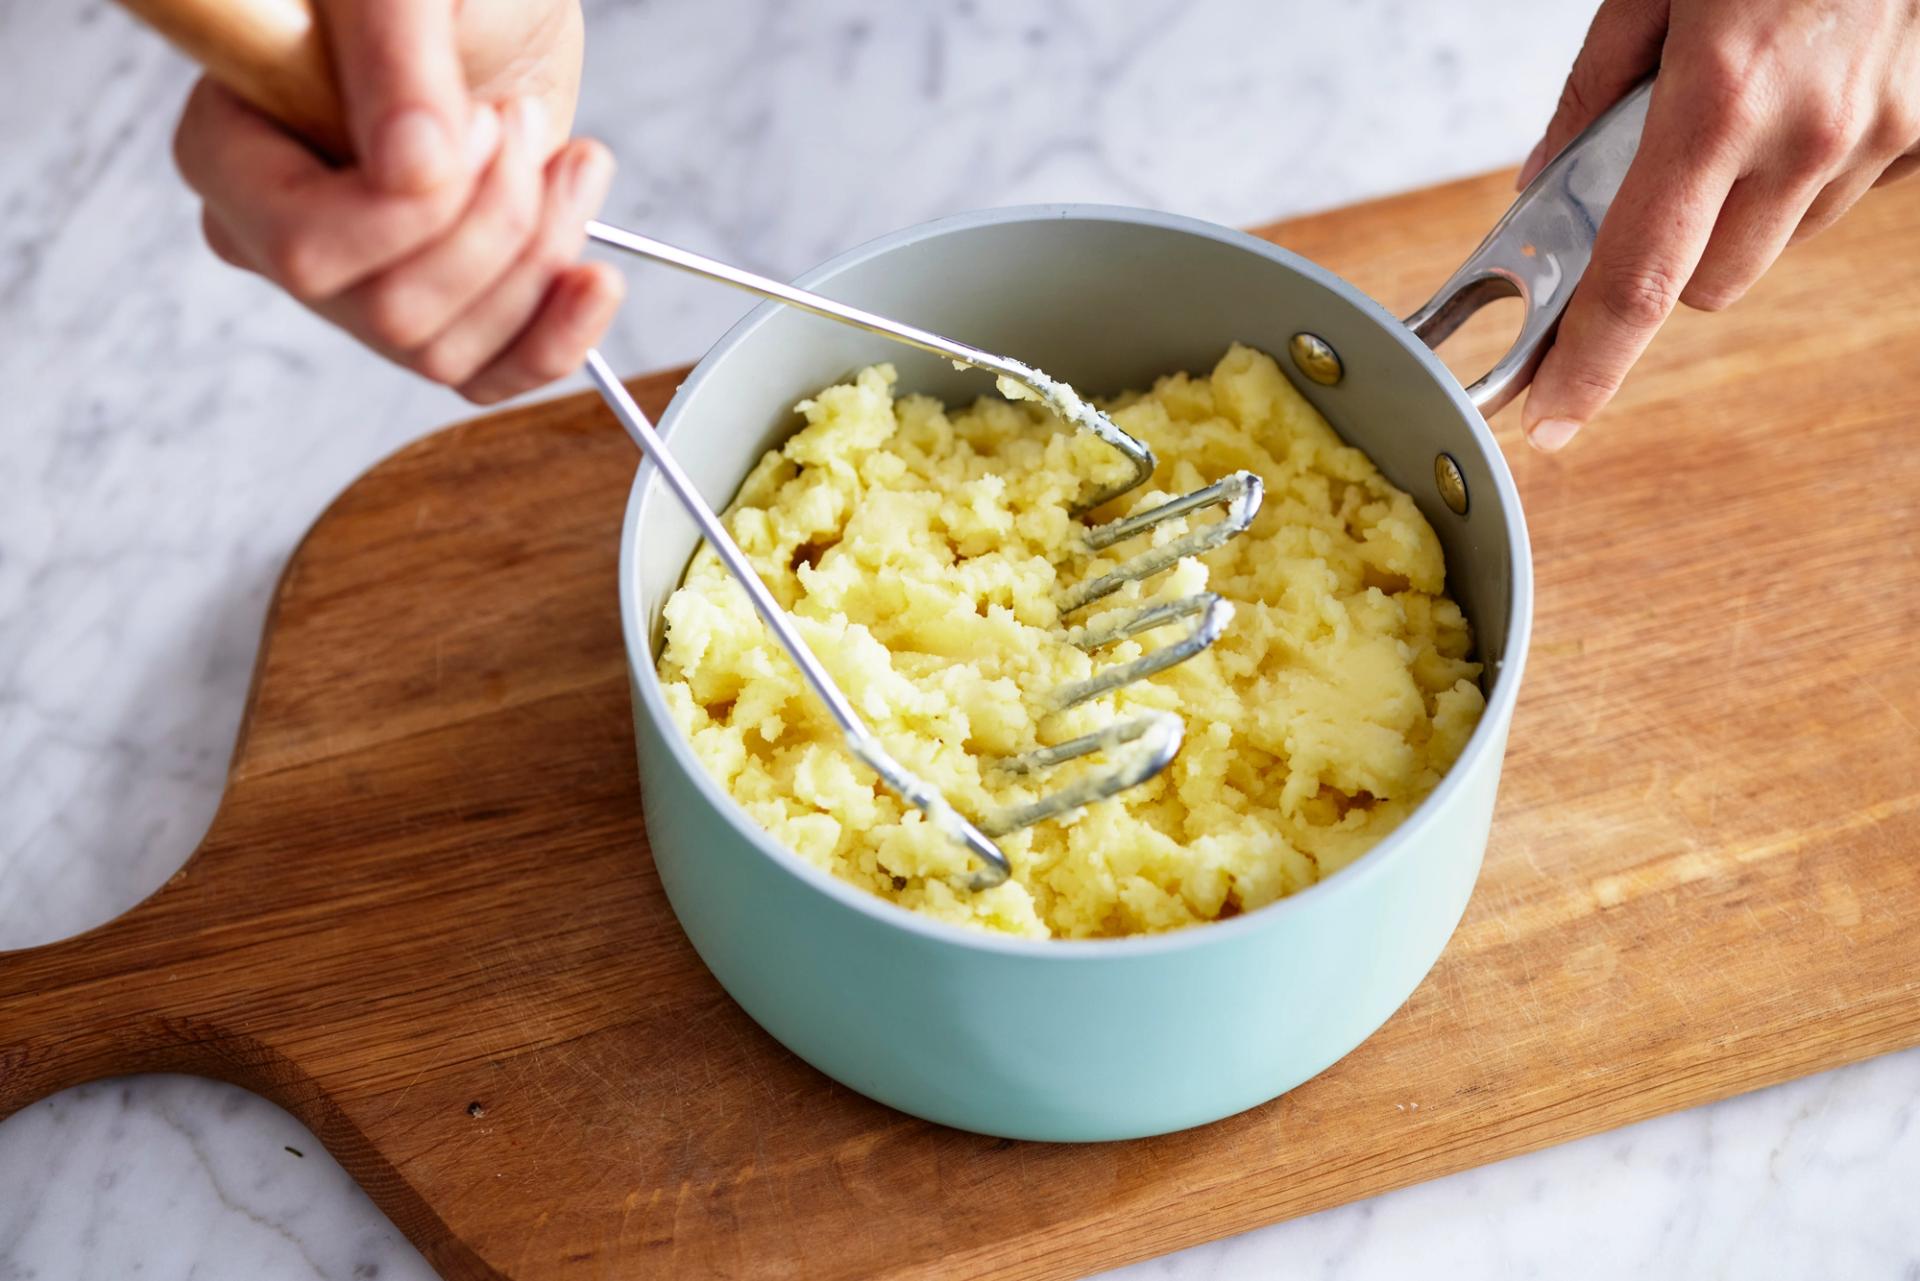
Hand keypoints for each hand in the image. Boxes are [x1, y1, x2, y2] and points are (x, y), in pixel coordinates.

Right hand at [172, 0, 622, 403]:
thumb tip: (412, 171)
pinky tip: (595, 280)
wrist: (491, 6)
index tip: (477, 117)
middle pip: (390, 313)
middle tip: (520, 119)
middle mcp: (279, 238)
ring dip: (538, 254)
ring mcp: (360, 288)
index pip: (306, 249)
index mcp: (230, 152)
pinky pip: (488, 379)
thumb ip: (395, 58)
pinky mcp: (443, 313)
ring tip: (562, 154)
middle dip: (495, 221)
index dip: (418, 209)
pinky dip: (558, 339)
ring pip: (447, 351)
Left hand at [1516, 0, 1919, 450]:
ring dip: (1737, 214)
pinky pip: (1841, 202)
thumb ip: (1590, 97)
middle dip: (1665, 261)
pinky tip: (1802, 105)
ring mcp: (1876, 138)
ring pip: (1771, 249)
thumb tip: (1546, 183)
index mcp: (1717, 103)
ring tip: (1741, 111)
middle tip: (1657, 184)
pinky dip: (1804, 178)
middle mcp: (1805, 137)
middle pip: (1703, 287)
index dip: (1587, 363)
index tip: (1550, 418)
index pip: (1637, 280)